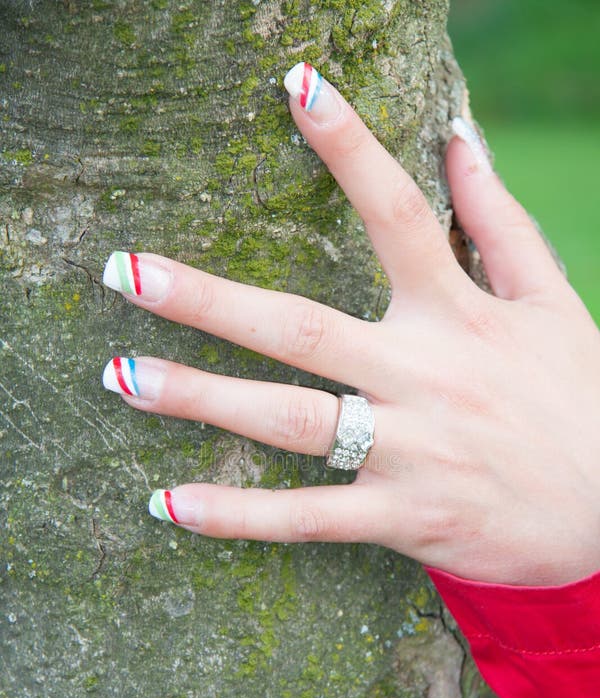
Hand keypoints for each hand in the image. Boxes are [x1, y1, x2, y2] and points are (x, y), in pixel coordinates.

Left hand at [102, 63, 599, 585]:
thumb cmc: (580, 399)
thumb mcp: (552, 303)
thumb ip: (500, 222)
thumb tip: (460, 136)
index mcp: (459, 315)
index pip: (397, 215)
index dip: (349, 147)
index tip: (296, 86)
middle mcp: (425, 377)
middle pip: (302, 328)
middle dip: (209, 298)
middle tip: (126, 273)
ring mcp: (412, 449)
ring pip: (292, 420)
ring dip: (201, 397)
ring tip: (121, 377)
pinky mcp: (406, 516)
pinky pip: (308, 517)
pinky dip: (239, 513)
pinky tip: (169, 503)